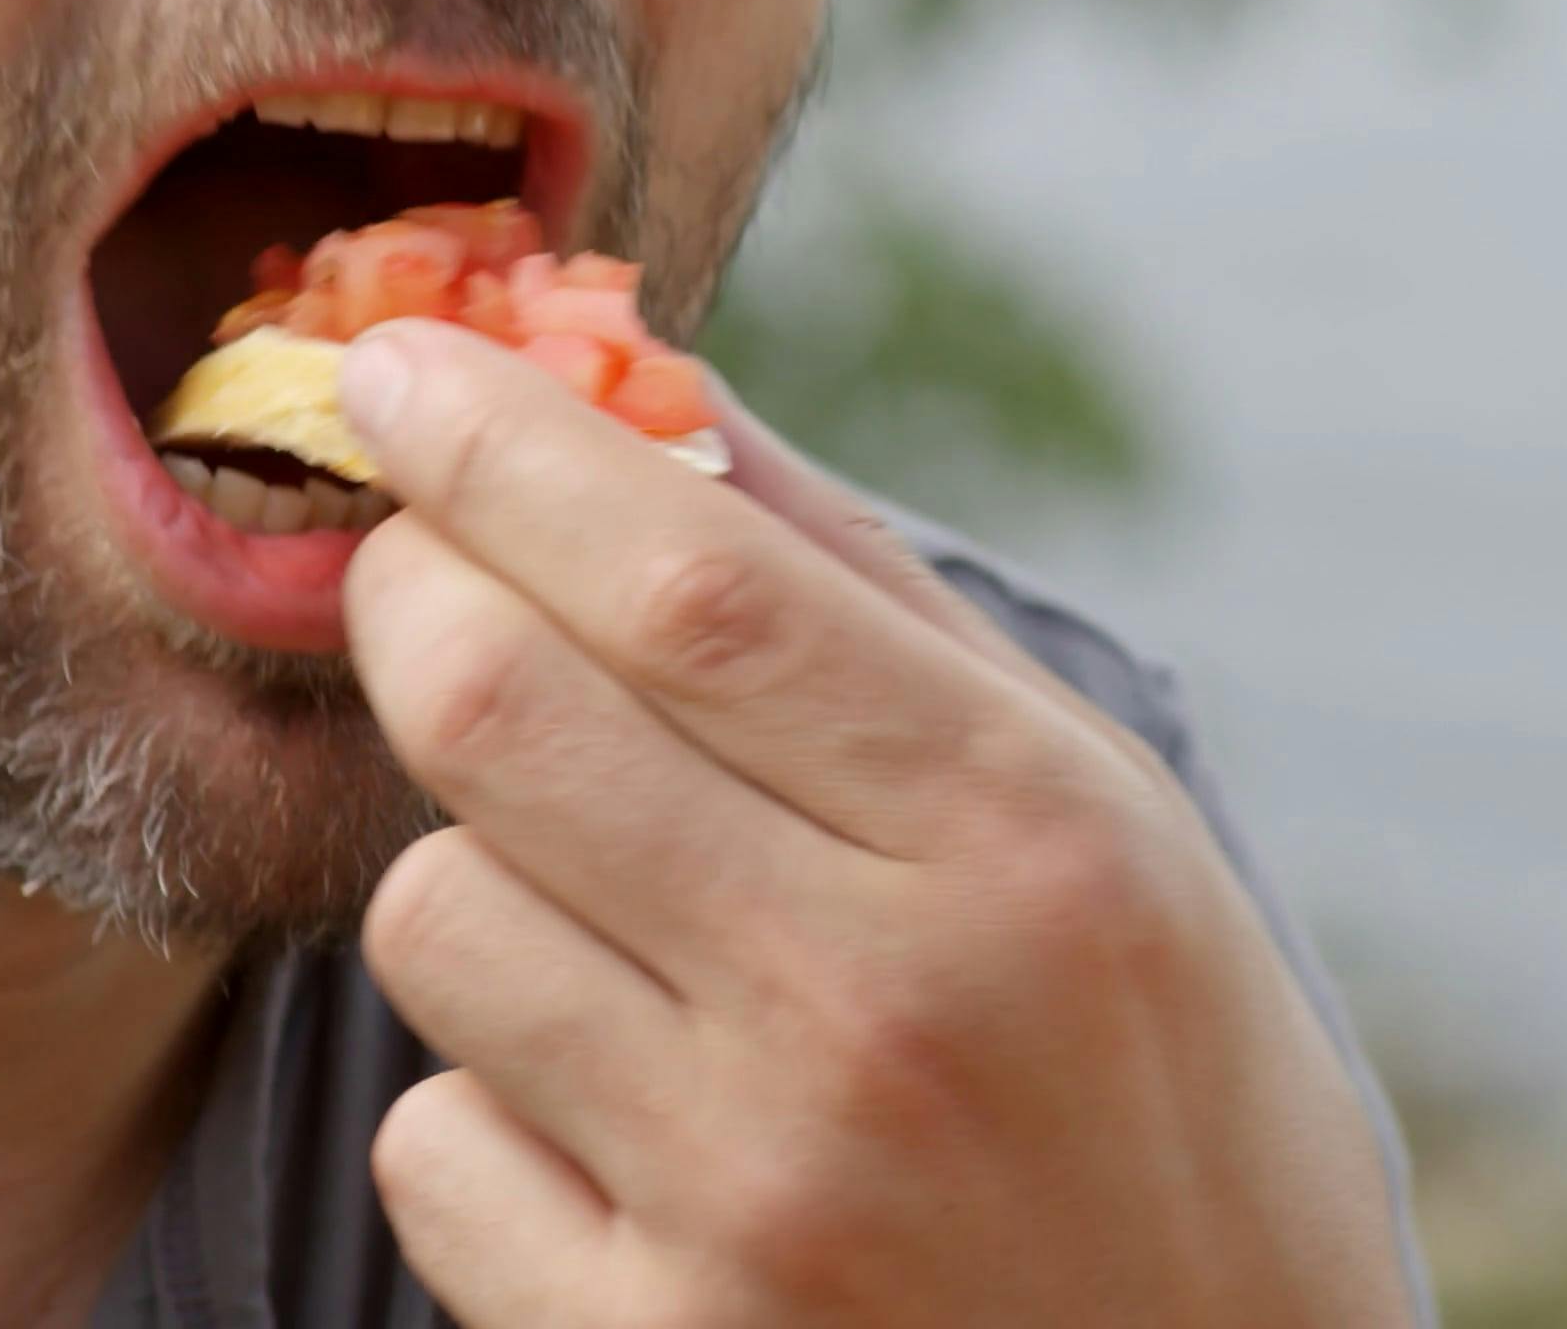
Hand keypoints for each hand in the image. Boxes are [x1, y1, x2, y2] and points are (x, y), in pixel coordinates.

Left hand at [333, 320, 1410, 1326]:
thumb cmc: (1168, 1115)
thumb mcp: (1109, 835)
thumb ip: (874, 607)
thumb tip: (661, 394)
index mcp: (1028, 847)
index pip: (688, 583)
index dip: (500, 445)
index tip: (398, 364)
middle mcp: (881, 1014)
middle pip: (501, 711)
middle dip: (411, 595)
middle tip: (419, 570)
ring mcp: (752, 1202)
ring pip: (429, 916)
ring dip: (472, 868)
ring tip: (597, 909)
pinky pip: (432, 1142)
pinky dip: (489, 1109)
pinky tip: (616, 1127)